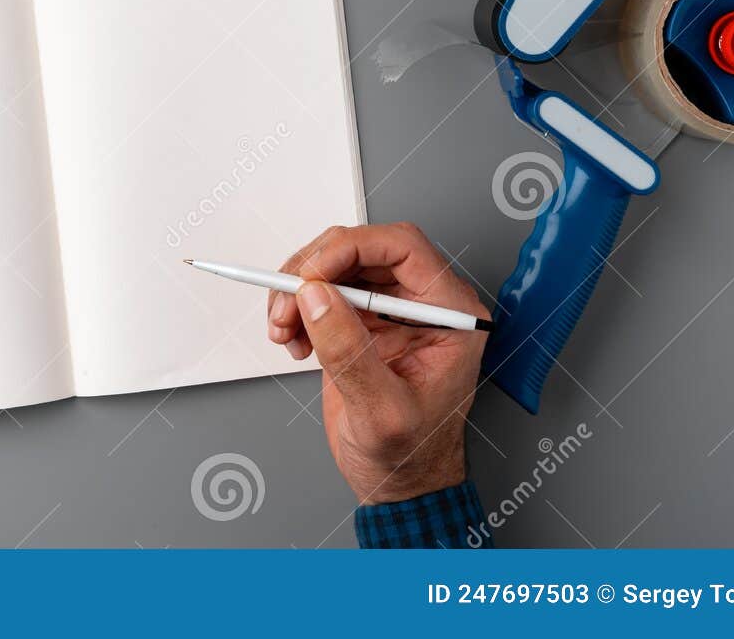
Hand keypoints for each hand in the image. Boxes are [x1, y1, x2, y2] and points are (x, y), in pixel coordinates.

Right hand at [267, 223, 488, 504]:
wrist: (399, 485)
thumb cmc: (411, 457)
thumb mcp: (381, 411)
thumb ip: (349, 351)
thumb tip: (315, 296)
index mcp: (450, 315)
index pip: (403, 247)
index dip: (351, 248)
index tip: (311, 275)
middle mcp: (423, 304)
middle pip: (363, 250)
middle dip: (314, 271)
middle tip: (286, 304)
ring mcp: (391, 312)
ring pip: (337, 266)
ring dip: (299, 290)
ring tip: (283, 328)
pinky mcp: (362, 323)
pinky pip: (323, 292)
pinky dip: (297, 308)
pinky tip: (293, 340)